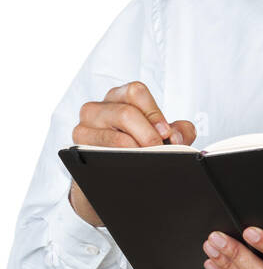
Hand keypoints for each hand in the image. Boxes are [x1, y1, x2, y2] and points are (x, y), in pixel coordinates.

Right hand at [69, 80, 196, 225]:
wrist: (111, 176)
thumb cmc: (137, 148)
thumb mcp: (160, 136)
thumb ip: (179, 131)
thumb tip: (177, 137)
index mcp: (119, 97)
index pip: (136, 92)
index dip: (154, 113)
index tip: (166, 133)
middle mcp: (98, 108)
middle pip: (126, 114)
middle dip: (149, 136)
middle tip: (159, 151)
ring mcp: (84, 127)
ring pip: (115, 137)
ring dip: (136, 151)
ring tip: (147, 160)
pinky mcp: (78, 148)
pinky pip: (100, 153)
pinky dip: (119, 161)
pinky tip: (129, 166)